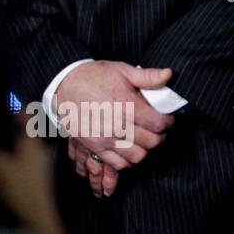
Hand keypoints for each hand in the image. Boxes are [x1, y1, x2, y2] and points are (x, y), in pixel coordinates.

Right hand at [54, 60, 174, 195]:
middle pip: (152, 141)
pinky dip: (127, 160)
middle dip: (159, 135)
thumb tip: (169, 74)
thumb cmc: (94, 76)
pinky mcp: (95, 146)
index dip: (168, 121)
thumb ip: (147, 76)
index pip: (160, 123)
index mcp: (127, 105)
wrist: (64, 84)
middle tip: (155, 129)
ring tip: (143, 139)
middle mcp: (117, 124)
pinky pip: (119, 163)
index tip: (166, 118)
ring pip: (138, 155)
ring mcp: (105, 138)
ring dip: (144, 148)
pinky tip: (128, 148)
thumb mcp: (121, 70)